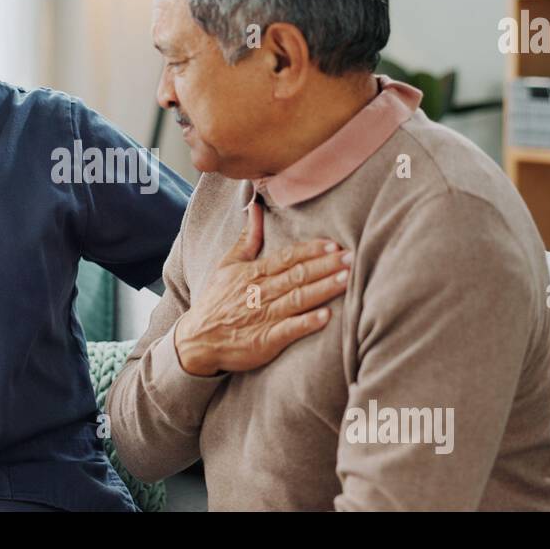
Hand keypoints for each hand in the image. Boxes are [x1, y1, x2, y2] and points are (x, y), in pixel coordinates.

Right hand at [174, 200, 348, 375]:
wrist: (197, 340)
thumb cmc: (216, 301)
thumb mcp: (227, 265)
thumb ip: (247, 238)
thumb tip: (255, 207)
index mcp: (253, 273)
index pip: (286, 258)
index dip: (310, 251)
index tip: (333, 245)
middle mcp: (260, 292)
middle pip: (297, 275)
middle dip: (325, 266)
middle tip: (352, 257)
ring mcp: (263, 317)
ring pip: (297, 299)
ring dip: (323, 289)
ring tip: (347, 280)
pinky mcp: (264, 341)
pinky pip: (288, 330)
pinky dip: (306, 323)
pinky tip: (326, 317)